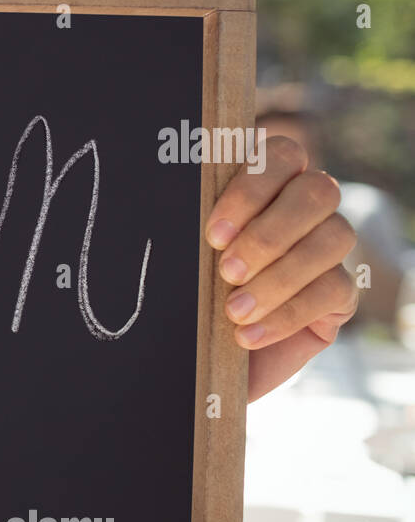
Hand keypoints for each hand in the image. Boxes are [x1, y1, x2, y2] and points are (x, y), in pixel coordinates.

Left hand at [205, 136, 358, 402]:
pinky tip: (250, 335)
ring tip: (234, 311)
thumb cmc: (183, 305)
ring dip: (280, 276)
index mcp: (263, 186)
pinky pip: (335, 290)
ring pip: (334, 237)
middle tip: (227, 272)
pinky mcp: (339, 295)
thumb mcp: (181, 266)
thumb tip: (186, 216)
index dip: (251, 190)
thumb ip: (193, 234)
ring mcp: (327, 250)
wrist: (196, 367)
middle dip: (269, 234)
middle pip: (317, 191)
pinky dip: (288, 313)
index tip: (213, 235)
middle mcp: (303, 209)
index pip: (280, 154)